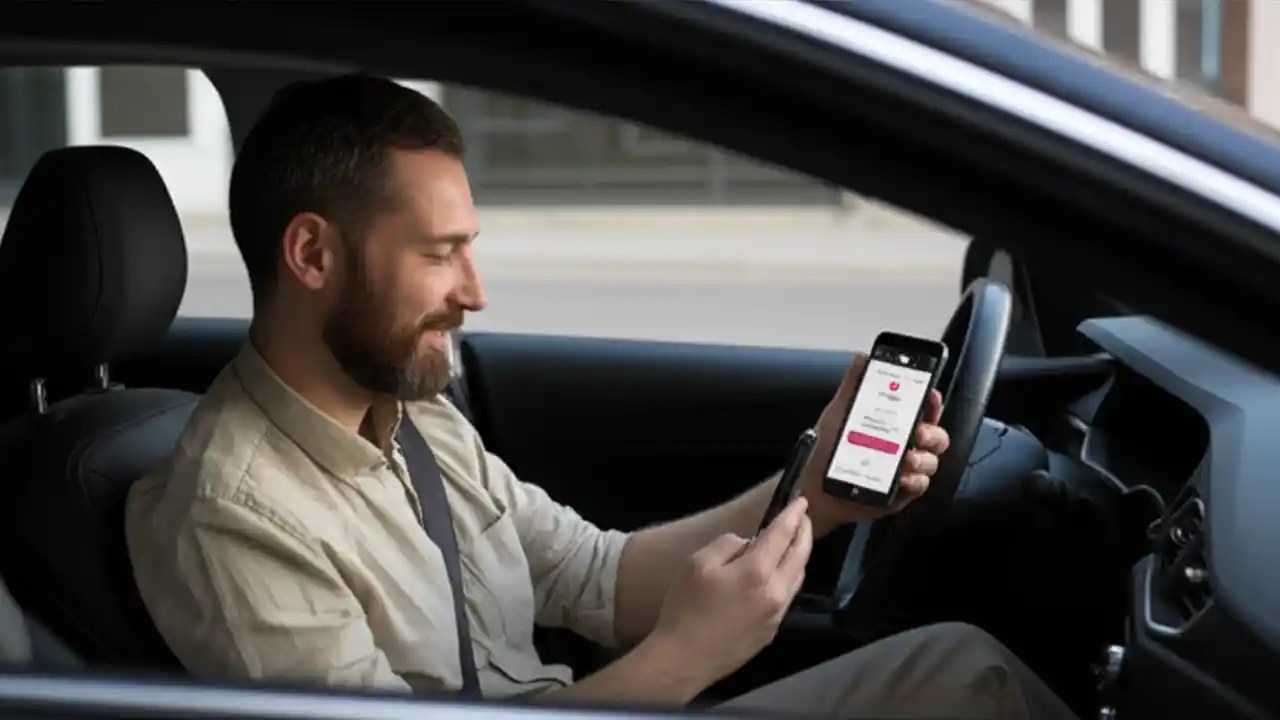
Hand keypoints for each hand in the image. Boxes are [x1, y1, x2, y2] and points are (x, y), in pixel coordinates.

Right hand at [648, 497, 812, 687]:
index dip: (794, 515)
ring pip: (797, 578)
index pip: (783, 535)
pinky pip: (786, 597)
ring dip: (799, 556)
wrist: (684, 659)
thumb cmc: (686, 608)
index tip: (802, 501)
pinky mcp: (770, 632)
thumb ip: (728, 545)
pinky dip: (788, 578)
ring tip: (793, 543)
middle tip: (803, 517)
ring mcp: (776, 615)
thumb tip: (747, 544)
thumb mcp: (698, 563)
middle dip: (804, 533)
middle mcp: (775, 593)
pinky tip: (776, 575)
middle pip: (800, 556)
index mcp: (757, 572)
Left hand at [800, 352, 950, 535]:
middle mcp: (906, 446)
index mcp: (895, 424)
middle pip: (936, 437)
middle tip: (917, 433)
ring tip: (905, 459)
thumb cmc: (827, 448)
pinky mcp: (901, 494)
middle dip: (932, 434)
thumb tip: (863, 356)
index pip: (924, 410)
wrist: (813, 486)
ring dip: (922, 459)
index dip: (932, 402)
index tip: (930, 395)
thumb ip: (852, 385)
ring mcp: (905, 471)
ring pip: (931, 462)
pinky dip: (913, 482)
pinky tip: (901, 479)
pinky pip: (918, 487)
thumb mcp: (838, 413)